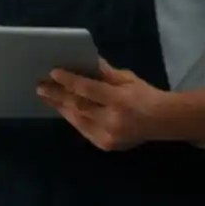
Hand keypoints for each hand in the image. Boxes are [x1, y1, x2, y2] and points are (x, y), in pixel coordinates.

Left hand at [37, 59, 167, 151]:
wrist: (163, 122)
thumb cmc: (145, 95)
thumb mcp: (127, 78)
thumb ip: (104, 73)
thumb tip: (84, 60)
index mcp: (120, 101)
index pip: (88, 90)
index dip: (69, 81)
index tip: (53, 73)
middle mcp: (112, 120)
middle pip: (78, 107)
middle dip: (57, 96)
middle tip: (40, 87)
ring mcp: (108, 136)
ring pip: (77, 120)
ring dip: (60, 107)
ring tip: (46, 97)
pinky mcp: (105, 145)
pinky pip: (83, 130)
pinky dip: (72, 118)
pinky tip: (62, 109)